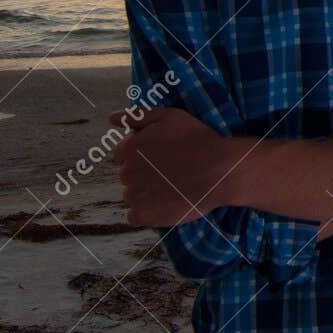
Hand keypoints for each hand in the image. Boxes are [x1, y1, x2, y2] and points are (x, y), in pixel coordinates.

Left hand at [110, 106, 247, 226]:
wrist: (221, 170)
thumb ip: (137, 116)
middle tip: (171, 173)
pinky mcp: (144, 215)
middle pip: (127, 175)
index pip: (123, 154)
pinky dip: (147, 213)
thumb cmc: (198, 140)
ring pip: (131, 195)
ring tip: (172, 189)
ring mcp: (134, 194)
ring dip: (146, 194)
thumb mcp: (170, 116)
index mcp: (129, 147)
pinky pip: (134, 216)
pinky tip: (165, 205)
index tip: (163, 158)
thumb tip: (111, 118)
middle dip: (144, 174)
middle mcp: (126, 171)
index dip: (144, 156)